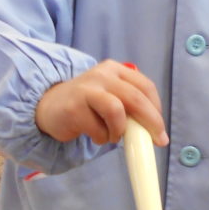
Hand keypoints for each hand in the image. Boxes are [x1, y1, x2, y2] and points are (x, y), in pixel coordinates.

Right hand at [35, 59, 167, 146]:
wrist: (48, 106)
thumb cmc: (86, 105)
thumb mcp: (110, 97)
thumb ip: (130, 107)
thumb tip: (154, 132)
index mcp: (115, 70)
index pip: (145, 87)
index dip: (157, 110)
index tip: (160, 130)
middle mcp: (102, 74)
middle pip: (136, 98)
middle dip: (151, 122)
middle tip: (157, 140)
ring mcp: (86, 89)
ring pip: (117, 111)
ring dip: (119, 130)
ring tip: (112, 137)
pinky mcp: (74, 108)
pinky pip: (98, 129)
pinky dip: (102, 138)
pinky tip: (95, 135)